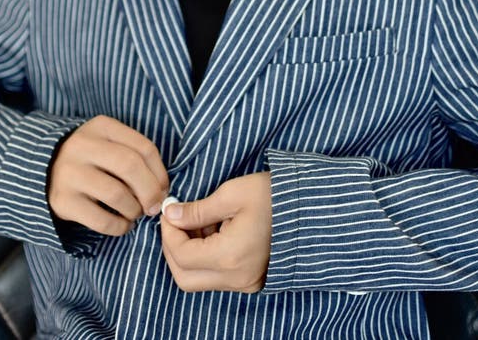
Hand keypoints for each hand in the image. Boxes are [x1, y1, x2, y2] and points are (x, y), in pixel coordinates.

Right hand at [47, 115, 169, 235]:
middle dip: (150, 191)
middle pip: (130, 166)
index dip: (160, 173)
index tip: (163, 189)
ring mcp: (69, 173)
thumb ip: (134, 158)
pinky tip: (122, 224)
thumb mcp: (109, 144)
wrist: (43, 171)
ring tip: (135, 213)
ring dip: (134, 209)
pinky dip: (119, 226)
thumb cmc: (90, 159)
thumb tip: (161, 190)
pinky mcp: (62, 200)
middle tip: (154, 207)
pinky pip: (100, 220)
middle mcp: (82, 145)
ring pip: (117, 194)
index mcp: (101, 127)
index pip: (144, 147)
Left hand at [159, 171, 271, 292]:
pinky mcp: (251, 280)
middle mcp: (237, 277)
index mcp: (231, 256)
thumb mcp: (231, 194)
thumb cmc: (272, 195)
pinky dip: (204, 258)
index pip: (181, 256)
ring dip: (187, 254)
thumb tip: (171, 215)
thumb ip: (197, 210)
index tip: (170, 211)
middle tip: (175, 220)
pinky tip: (212, 231)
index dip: (168, 233)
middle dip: (172, 248)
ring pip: (198, 280)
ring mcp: (245, 282)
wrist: (308, 207)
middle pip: (184, 277)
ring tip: (197, 222)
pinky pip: (215, 277)